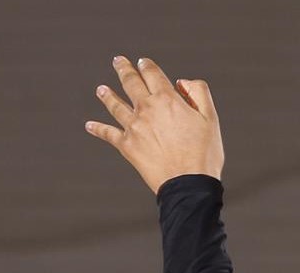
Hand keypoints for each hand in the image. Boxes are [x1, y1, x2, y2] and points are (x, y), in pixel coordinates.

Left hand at [87, 56, 222, 192]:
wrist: (188, 184)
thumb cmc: (204, 154)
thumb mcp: (210, 118)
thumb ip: (198, 93)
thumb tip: (182, 82)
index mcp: (168, 99)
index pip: (153, 74)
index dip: (147, 66)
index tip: (143, 62)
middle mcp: (147, 109)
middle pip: (131, 83)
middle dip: (124, 70)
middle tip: (118, 61)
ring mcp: (134, 127)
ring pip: (116, 105)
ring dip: (107, 95)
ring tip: (101, 89)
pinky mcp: (127, 146)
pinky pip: (108, 134)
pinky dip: (98, 129)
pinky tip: (89, 126)